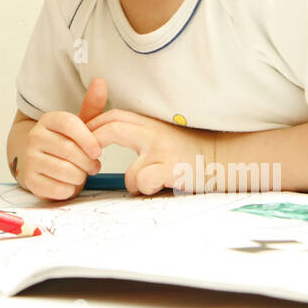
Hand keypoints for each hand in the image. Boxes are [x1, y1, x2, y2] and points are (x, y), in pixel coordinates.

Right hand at [17, 79, 107, 199]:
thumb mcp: (77, 125)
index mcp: (48, 120)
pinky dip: (70, 189)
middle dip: (88, 162)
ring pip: (65, 171)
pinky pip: (58, 188)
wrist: (35, 162)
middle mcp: (35, 137)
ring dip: (80, 176)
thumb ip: (91, 106)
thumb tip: (101, 81)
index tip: (98, 151)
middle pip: (69, 150)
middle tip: (93, 166)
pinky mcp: (30, 180)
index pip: (69, 124)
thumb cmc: (63, 143)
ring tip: (81, 173)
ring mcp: (30, 159)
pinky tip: (69, 183)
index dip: (87, 138)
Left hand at [86, 108, 215, 194]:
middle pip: (111, 129)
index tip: (83, 141)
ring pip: (129, 173)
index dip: (92, 126)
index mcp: (149, 123)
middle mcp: (154, 134)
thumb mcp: (162, 133)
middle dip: (93, 145)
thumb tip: (105, 137)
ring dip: (133, 185)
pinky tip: (157, 189)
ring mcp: (163, 152)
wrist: (223, 157)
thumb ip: (139, 133)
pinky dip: (147, 191)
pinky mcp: (172, 170)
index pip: (112, 116)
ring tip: (144, 186)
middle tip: (90, 163)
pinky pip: (146, 184)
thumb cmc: (189, 150)